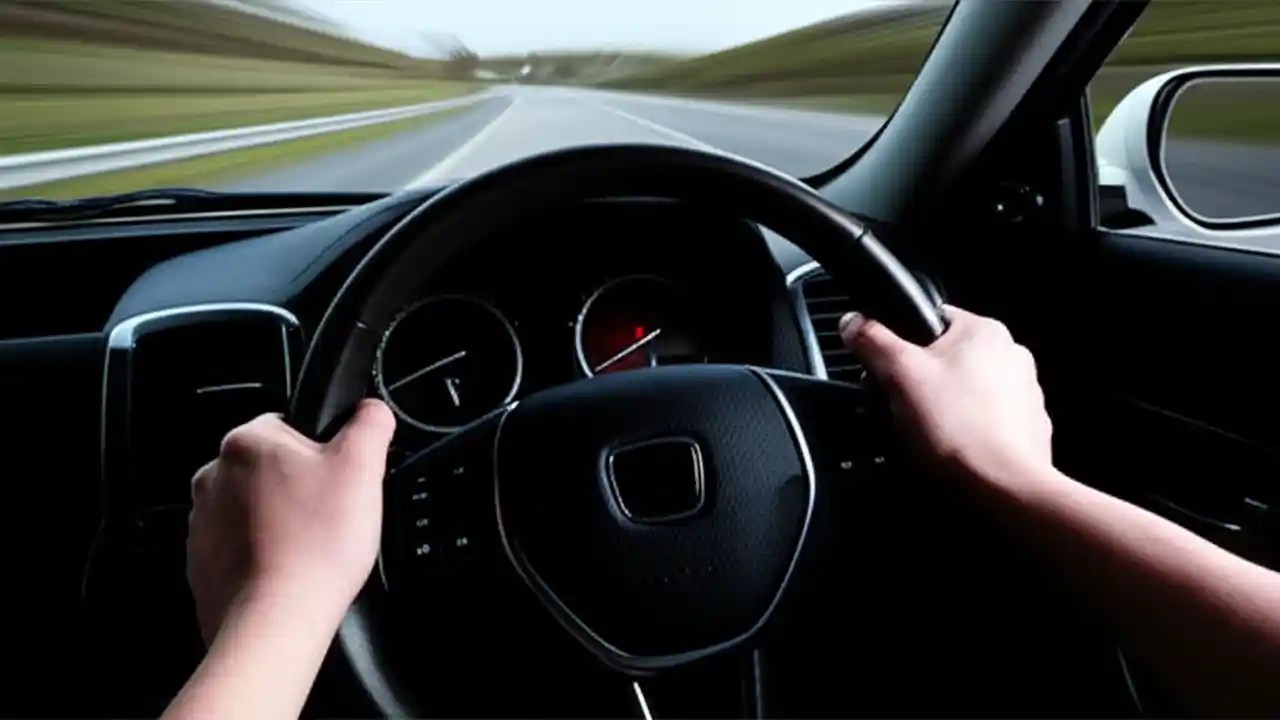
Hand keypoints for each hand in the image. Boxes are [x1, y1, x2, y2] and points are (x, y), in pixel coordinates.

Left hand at [187, 399, 394, 643]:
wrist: (275, 619)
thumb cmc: (315, 545)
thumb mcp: (362, 468)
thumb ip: (370, 424)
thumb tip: (370, 410)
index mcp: (247, 441)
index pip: (289, 425)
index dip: (322, 451)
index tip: (338, 480)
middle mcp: (213, 476)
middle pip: (272, 468)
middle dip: (301, 487)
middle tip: (330, 516)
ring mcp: (202, 522)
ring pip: (255, 508)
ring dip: (281, 521)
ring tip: (310, 546)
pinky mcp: (202, 562)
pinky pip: (240, 547)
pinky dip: (263, 554)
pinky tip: (289, 568)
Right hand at [840, 305, 1052, 487]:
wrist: (1004, 490)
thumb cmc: (957, 430)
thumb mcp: (899, 375)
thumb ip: (872, 340)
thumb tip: (852, 322)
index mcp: (984, 331)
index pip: (930, 319)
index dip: (899, 343)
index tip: (886, 371)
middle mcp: (1012, 355)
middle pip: (947, 358)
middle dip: (920, 381)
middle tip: (900, 406)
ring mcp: (1025, 393)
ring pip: (966, 391)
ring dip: (944, 407)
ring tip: (926, 434)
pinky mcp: (1027, 428)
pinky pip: (984, 421)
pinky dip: (966, 432)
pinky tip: (951, 449)